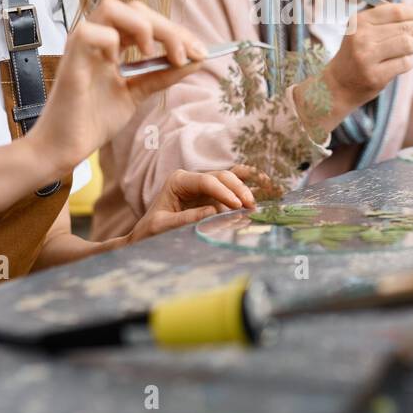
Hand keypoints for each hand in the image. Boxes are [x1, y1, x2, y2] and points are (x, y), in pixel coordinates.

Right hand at [25, 0, 209, 177]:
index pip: (146, 19)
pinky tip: (118, 64)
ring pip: (111, 7)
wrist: (66, 148)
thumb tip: (196, 61)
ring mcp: (81, 46)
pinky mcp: (70, 60)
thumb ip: (162, 75)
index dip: (176, 31)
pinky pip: (90, 33)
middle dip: (168, 28)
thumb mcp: (137, 93)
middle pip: (134, 8)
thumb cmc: (93, 120)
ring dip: (142, 26)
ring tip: (153, 53)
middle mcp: (96, 38)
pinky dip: (111, 42)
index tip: (201, 52)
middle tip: (187, 54)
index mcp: (111, 43)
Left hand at [126, 165, 260, 244]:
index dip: (223, 192)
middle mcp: (192, 179)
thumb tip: (213, 210)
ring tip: (263, 198)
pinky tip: (265, 187)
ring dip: (246, 188)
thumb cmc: (150, 231)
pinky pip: (232, 189)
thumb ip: (186, 218)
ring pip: (230, 180)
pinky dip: (247, 188)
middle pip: (222, 176)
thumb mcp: (163, 227)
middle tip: (251, 206)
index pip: (206, 181)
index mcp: (178, 181)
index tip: (237, 205)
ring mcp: (204, 186)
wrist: (147, 236)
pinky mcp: (212, 196)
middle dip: (238, 189)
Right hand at [312, 3, 412, 127]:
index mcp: (360, 21)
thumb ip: (386, 21)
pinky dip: (405, 63)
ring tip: (407, 51)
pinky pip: (405, 64)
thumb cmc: (356, 55)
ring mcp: (368, 57)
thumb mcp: (362, 31)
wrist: (337, 85)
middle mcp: (362, 37)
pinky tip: (396, 65)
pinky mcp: (375, 75)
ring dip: (412, 48)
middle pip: (405, 28)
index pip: (396, 11)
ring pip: (407, 44)